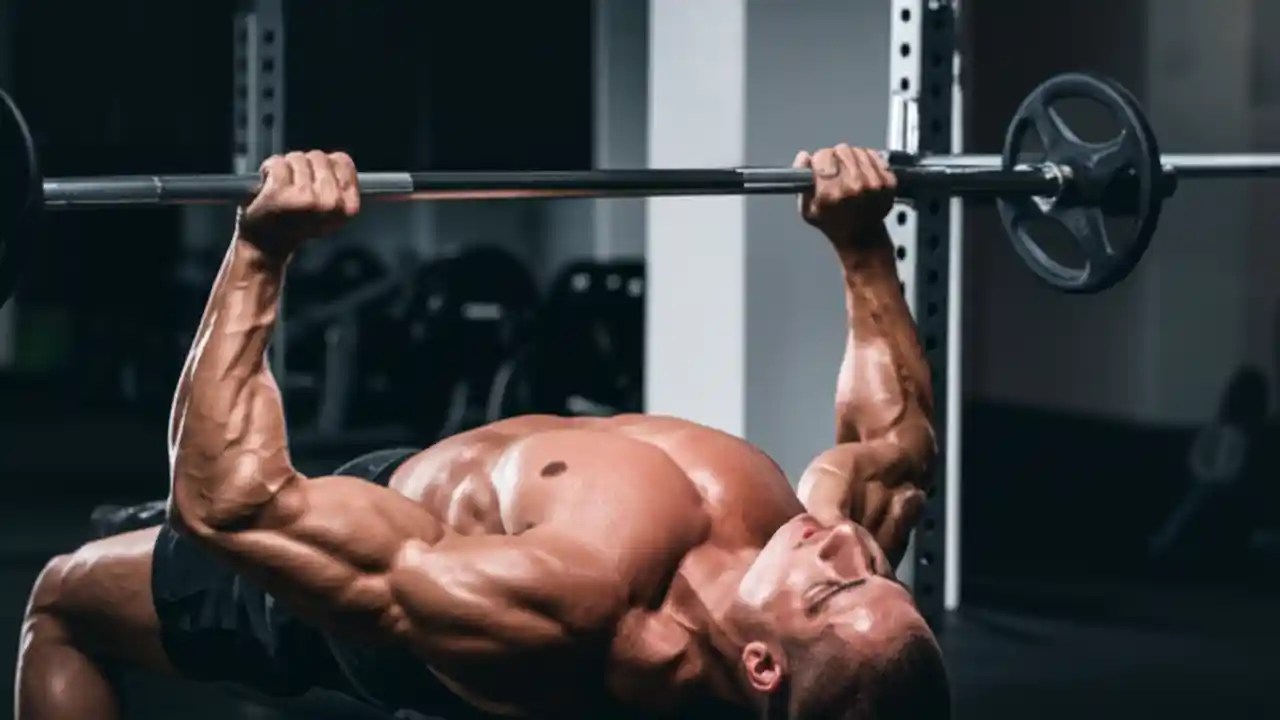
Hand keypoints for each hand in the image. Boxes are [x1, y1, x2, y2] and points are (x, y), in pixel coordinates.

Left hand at [238, 151, 360, 260]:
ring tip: (282, 187)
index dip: (326, 165)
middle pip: (319, 157)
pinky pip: (278, 164)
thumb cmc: (299, 224)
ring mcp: (306, 199)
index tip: (315, 178)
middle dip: (304, 165)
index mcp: (347, 207)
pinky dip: (268, 169)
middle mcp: (330, 204)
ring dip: (285, 168)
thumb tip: (336, 159)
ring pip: (297, 158)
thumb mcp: (331, 210)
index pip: (343, 162)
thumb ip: (339, 184)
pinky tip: (268, 184)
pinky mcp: (280, 195)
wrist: (269, 245)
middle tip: (295, 185)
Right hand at [795, 144, 896, 248]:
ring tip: (850, 174)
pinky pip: (874, 156)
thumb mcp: (807, 209)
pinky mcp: (887, 181)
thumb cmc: (833, 223)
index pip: (823, 155)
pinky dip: (867, 161)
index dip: (820, 159)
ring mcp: (873, 183)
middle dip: (836, 157)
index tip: (821, 166)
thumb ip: (800, 182)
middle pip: (841, 150)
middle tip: (836, 171)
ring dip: (852, 158)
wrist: (861, 236)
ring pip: (858, 150)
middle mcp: (853, 186)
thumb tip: (803, 157)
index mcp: (830, 193)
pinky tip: (863, 174)